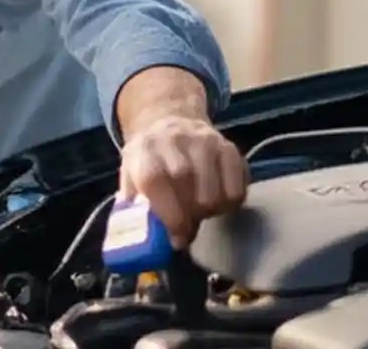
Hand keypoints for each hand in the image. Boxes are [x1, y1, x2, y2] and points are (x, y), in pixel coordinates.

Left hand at [117, 115, 248, 248]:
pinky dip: (229, 205)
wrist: (170, 121)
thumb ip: (132, 208)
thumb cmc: (148, 160)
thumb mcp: (130, 177)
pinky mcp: (229, 147)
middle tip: (186, 230)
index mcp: (144, 149)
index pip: (154, 179)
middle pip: (186, 183)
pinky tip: (217, 201)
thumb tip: (139, 245)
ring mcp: (205, 140)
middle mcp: (175, 139)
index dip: (166, 213)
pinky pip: (237, 188)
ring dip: (210, 211)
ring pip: (215, 190)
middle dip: (188, 216)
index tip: (175, 237)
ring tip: (200, 212)